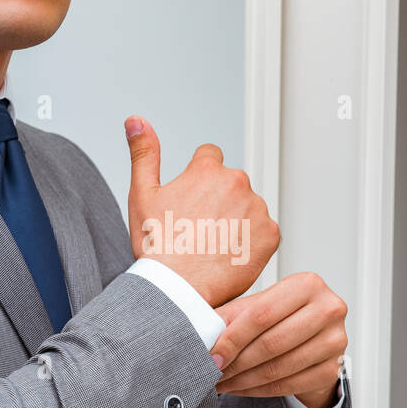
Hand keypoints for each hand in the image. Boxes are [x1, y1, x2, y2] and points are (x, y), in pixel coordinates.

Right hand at [125, 116, 278, 308]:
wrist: (178, 288)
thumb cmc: (157, 246)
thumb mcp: (143, 194)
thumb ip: (144, 152)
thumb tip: (135, 119)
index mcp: (208, 169)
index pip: (211, 157)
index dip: (199, 180)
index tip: (192, 203)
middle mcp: (237, 182)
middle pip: (232, 184)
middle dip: (220, 201)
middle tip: (199, 230)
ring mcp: (257, 209)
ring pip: (249, 208)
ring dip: (237, 221)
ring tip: (213, 246)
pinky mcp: (271, 235)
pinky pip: (264, 233)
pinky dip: (251, 243)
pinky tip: (230, 256)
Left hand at [209, 272, 347, 407]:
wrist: (312, 337)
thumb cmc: (280, 317)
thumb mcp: (256, 307)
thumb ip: (231, 315)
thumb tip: (199, 332)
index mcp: (307, 284)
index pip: (261, 314)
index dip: (232, 338)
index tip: (211, 355)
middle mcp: (329, 309)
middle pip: (271, 343)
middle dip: (236, 362)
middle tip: (211, 373)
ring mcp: (336, 340)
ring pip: (279, 367)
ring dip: (244, 380)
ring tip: (222, 382)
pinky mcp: (334, 368)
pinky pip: (289, 385)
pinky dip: (259, 390)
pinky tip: (241, 388)